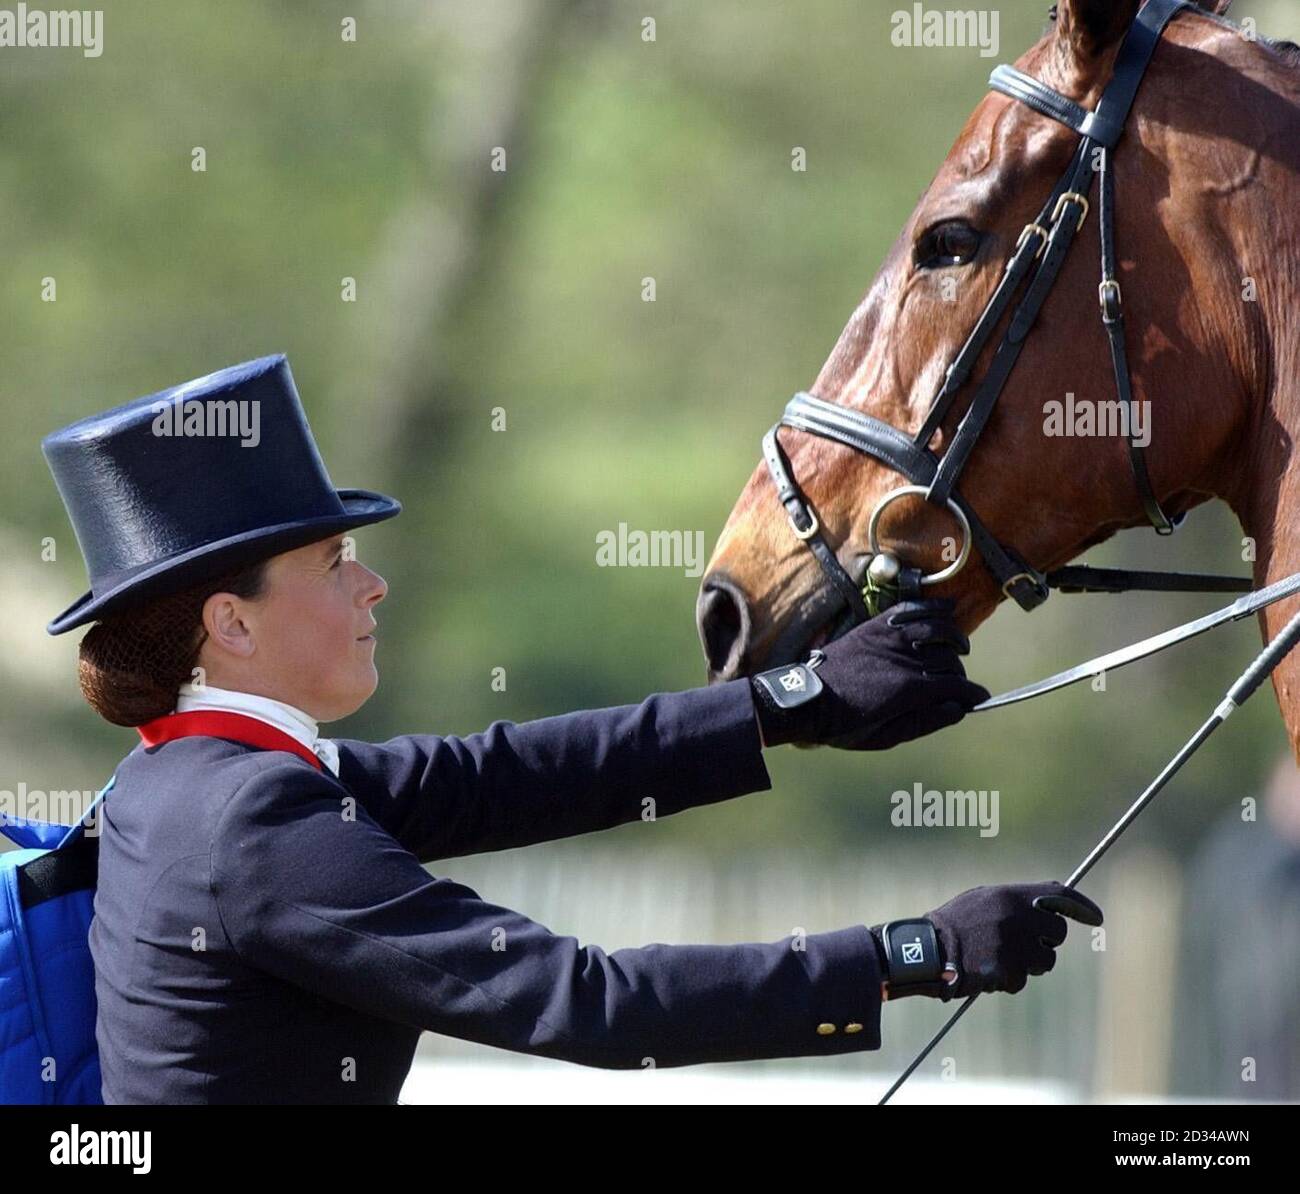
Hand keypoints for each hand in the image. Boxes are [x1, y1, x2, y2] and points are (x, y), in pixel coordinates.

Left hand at [750, 598, 988, 749]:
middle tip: (957, 685)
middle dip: (959, 674)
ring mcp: (889, 638)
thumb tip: (958, 709)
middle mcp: (904, 659)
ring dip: (954, 638)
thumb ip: (925, 723)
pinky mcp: (876, 626)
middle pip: (948, 660)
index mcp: (908, 689)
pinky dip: (932, 607)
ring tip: (959, 648)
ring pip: (937, 629)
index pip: (955, 686)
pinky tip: (946, 609)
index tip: (980, 699)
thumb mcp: (885, 736)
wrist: (808, 700)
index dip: (972, 694)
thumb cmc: (845, 725)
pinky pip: (910, 610)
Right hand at [923, 880, 1103, 999]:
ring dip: (1030, 964)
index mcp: (1009, 895)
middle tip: (1026, 943)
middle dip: (1047, 942)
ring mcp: (1013, 945)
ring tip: (1000, 957)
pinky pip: (1022, 980)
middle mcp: (1016, 917)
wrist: (926, 949)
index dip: (1080, 906)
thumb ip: (1016, 901)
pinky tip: (987, 970)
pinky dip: (1009, 980)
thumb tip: (1051, 904)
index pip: (1058, 894)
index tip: (1096, 917)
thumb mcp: (983, 899)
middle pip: (1058, 933)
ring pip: (1045, 961)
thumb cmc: (954, 923)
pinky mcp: (1007, 971)